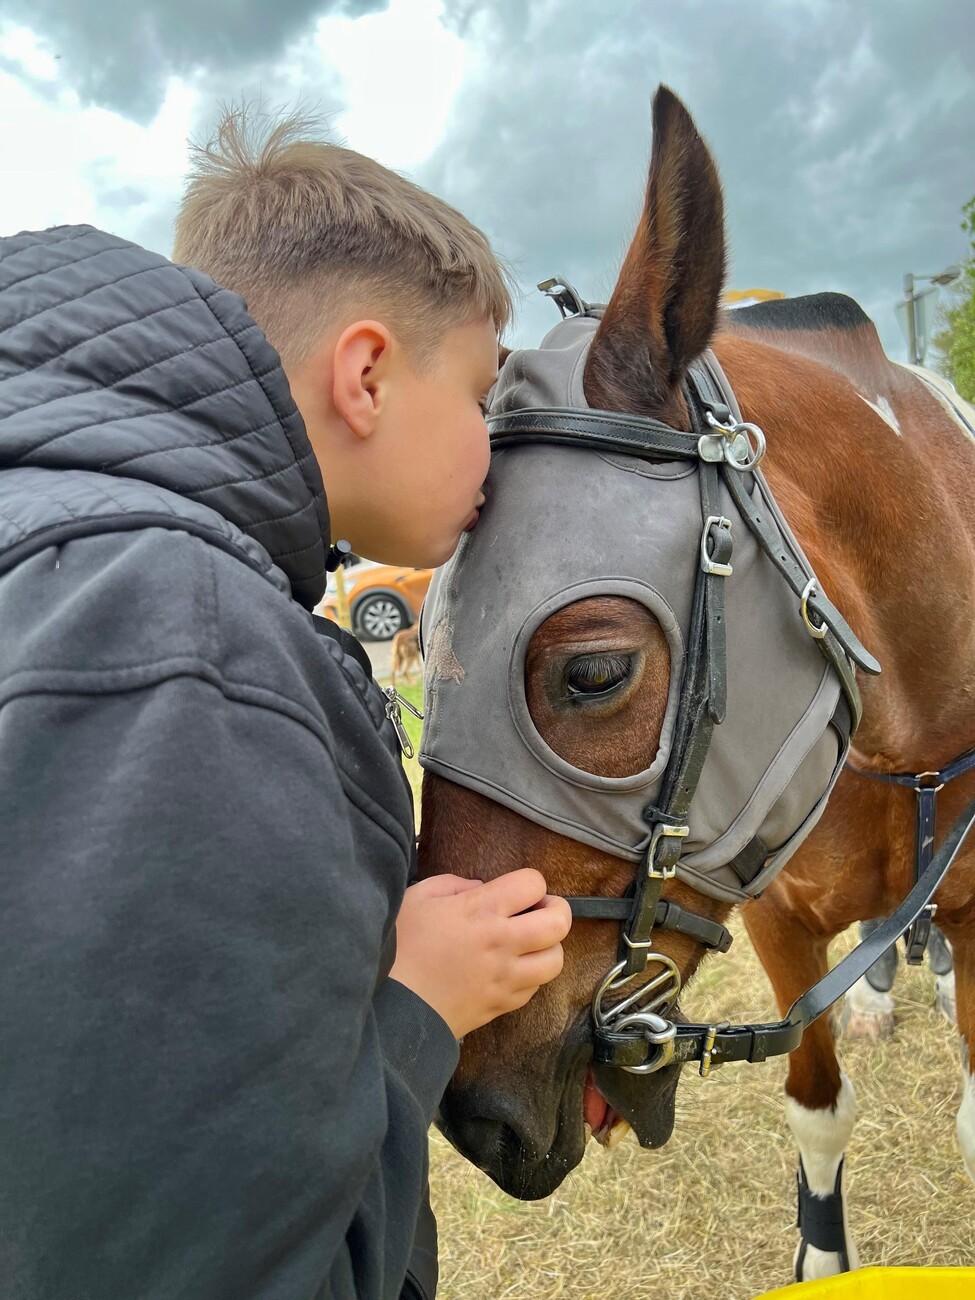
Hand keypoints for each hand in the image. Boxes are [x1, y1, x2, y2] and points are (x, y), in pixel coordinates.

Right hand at [389, 870, 571, 1038]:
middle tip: (538, 912)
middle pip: (559, 923)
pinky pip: (534, 988)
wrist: (392, 1006)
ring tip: (529, 944)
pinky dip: (530, 976)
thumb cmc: (400, 948)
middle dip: (556, 910)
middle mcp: (501, 943)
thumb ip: (453, 884)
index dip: (531, 883)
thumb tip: (479, 888)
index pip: (533, 884)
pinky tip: (510, 969)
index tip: (517, 892)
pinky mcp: (502, 1005)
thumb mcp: (417, 898)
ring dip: (548, 947)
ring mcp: (505, 977)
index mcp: (481, 910)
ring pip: (556, 960)